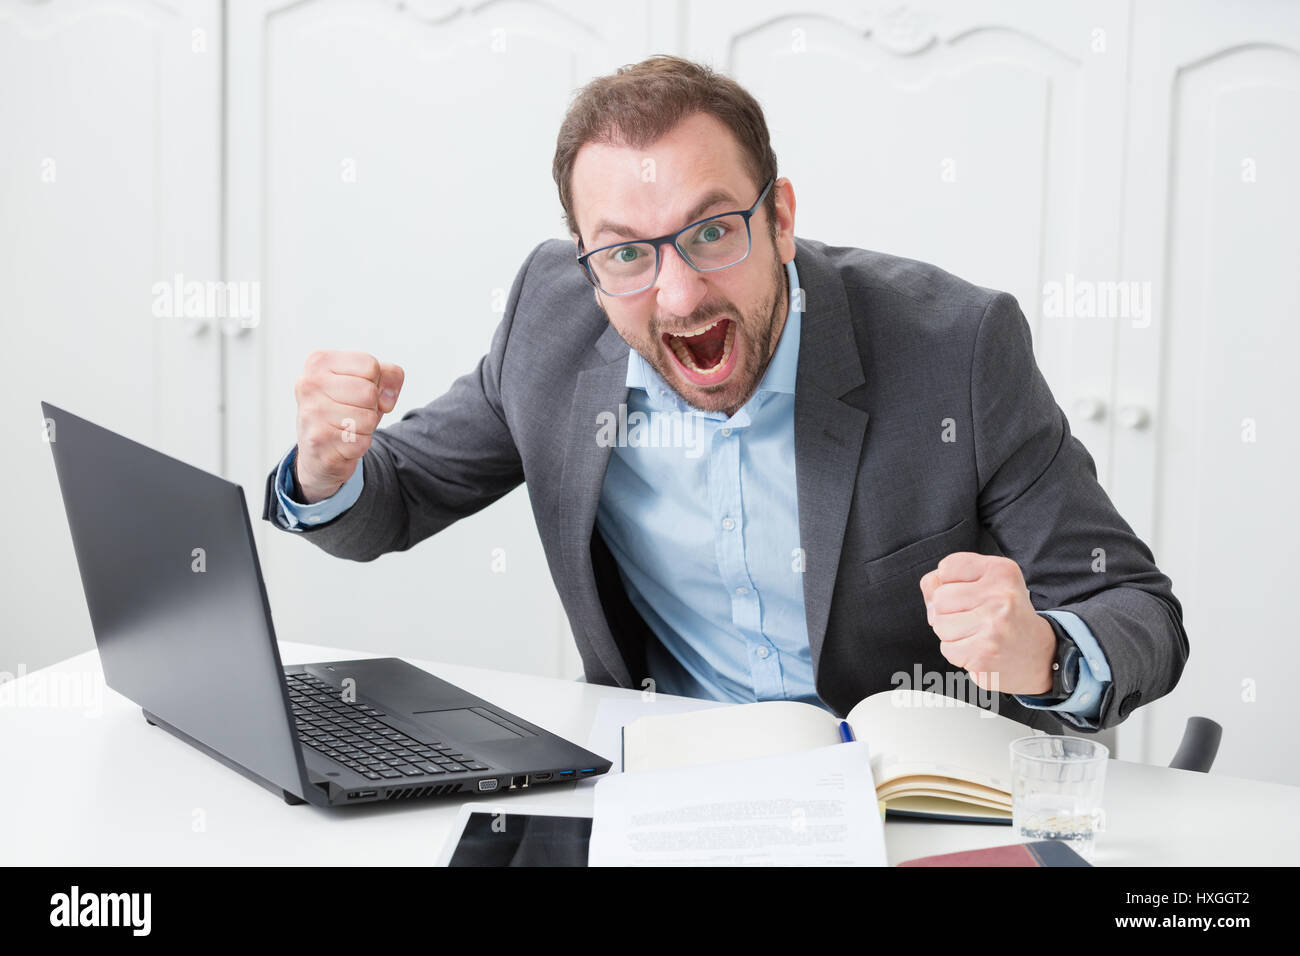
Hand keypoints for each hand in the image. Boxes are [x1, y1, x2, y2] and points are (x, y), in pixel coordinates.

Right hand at [293, 350, 404, 502]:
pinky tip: (343, 440)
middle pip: (369, 392)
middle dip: (371, 405)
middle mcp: (309, 384)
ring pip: (368, 418)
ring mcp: (311, 413)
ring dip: (366, 425)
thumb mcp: (368, 381)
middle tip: (353, 409)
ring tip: (348, 424)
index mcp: (320, 361)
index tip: (358, 389)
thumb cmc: (345, 406)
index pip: (370, 365)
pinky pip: (362, 441)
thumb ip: (389, 375)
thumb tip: (386, 401)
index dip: (375, 381)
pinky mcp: (319, 441)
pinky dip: (360, 443)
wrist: (318, 446)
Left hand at [918, 553, 1055, 695]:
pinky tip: (979, 649)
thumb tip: (930, 597)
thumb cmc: (1005, 616)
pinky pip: (947, 649)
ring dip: (952, 634)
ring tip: (978, 634)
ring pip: (940, 624)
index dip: (950, 583)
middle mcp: (1000, 595)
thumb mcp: (986, 585)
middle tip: (976, 619)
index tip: (972, 594)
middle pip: (940, 598)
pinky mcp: (984, 653)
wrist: (1039, 655)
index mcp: (1001, 571)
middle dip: (949, 612)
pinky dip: (957, 653)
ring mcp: (993, 625)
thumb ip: (949, 580)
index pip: (947, 567)